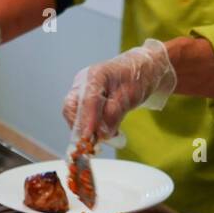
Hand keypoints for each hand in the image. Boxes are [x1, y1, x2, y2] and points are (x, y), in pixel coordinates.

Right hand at [62, 38, 176, 146]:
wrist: (142, 68)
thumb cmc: (138, 77)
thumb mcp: (132, 95)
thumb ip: (114, 114)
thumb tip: (102, 134)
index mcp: (96, 75)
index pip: (87, 100)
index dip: (86, 121)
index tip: (88, 138)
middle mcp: (83, 82)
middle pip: (71, 108)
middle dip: (81, 128)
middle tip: (95, 144)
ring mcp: (82, 91)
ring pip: (75, 116)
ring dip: (87, 130)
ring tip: (106, 138)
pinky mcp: (84, 101)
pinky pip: (82, 118)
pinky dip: (91, 128)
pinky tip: (106, 133)